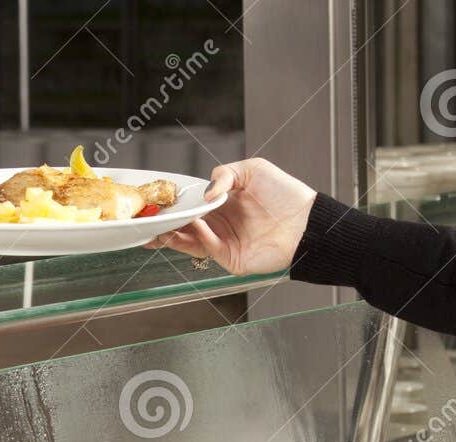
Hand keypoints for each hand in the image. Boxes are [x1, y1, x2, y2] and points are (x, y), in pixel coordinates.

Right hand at [146, 158, 317, 274]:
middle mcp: (219, 224)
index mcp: (222, 204)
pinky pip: (208, 249)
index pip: (190, 206)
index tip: (158, 200)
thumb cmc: (285, 195)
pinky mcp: (230, 258)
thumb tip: (205, 193)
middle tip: (149, 217)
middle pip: (183, 226)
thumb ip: (226, 173)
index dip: (174, 204)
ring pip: (188, 242)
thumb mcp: (253, 169)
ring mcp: (223, 242)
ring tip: (161, 225)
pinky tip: (196, 224)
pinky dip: (199, 237)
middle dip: (165, 223)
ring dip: (173, 235)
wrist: (306, 222)